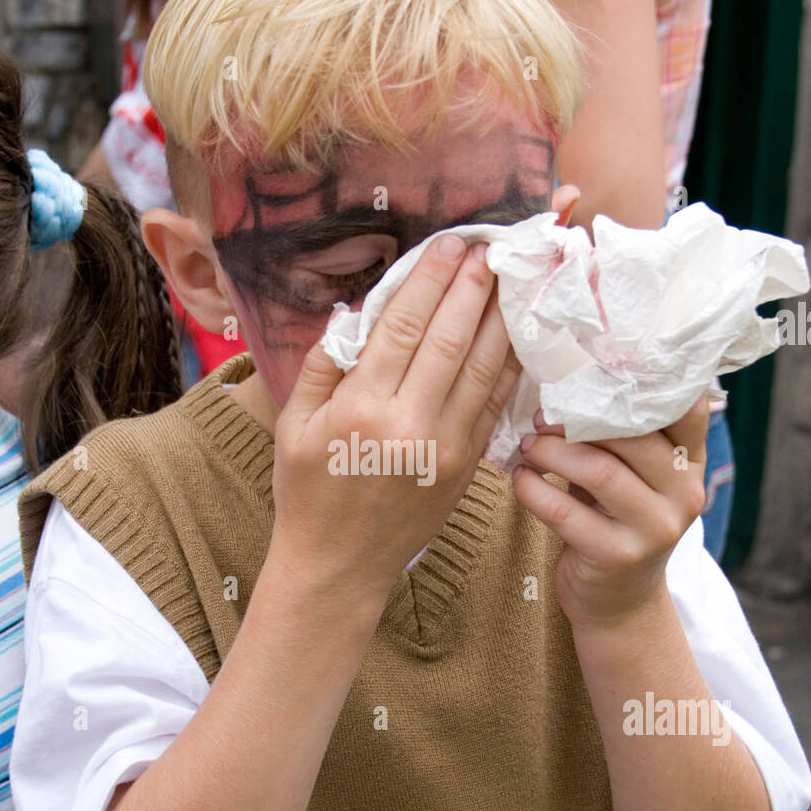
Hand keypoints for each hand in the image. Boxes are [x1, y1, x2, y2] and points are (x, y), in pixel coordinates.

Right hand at [270, 235, 521, 601]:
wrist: (340, 566)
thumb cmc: (308, 493)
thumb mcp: (293, 426)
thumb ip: (321, 366)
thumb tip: (354, 311)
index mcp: (361, 410)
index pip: (403, 327)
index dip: (430, 280)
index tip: (450, 245)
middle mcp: (410, 425)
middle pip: (452, 338)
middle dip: (474, 287)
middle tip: (492, 247)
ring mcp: (447, 448)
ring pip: (486, 368)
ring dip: (502, 317)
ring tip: (513, 277)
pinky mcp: (468, 466)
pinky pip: (496, 404)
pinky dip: (511, 364)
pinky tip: (517, 333)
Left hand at [512, 396, 709, 628]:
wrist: (618, 603)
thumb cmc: (615, 522)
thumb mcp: (634, 478)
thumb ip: (623, 436)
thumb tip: (572, 379)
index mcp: (690, 463)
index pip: (687, 409)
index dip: (641, 385)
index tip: (591, 373)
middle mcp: (684, 494)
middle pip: (633, 436)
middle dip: (575, 420)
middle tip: (539, 417)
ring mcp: (655, 529)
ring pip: (599, 470)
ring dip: (551, 452)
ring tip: (527, 446)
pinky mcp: (617, 556)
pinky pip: (565, 512)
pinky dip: (534, 489)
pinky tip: (520, 479)